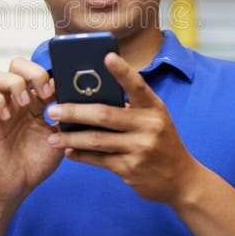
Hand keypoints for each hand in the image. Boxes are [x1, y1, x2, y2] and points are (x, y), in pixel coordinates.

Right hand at [0, 57, 62, 205]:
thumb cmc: (39, 160)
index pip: (39, 70)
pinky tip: (7, 118)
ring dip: (14, 84)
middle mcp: (18, 100)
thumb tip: (79, 96)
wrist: (19, 185)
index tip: (62, 90)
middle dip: (32, 72)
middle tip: (44, 93)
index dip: (51, 74)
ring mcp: (1, 109)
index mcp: (37, 100)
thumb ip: (67, 114)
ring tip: (26, 103)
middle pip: (17, 64)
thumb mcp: (61, 135)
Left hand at [46, 52, 196, 206]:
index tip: (107, 57)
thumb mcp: (153, 119)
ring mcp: (140, 149)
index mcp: (154, 108)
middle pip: (104, 115)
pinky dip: (81, 156)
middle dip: (74, 112)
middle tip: (53, 110)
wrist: (181, 179)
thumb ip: (130, 108)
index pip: (137, 85)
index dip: (122, 71)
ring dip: (71, 138)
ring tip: (53, 136)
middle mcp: (149, 126)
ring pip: (97, 140)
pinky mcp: (131, 169)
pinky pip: (99, 160)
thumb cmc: (160, 141)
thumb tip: (89, 97)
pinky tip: (68, 151)